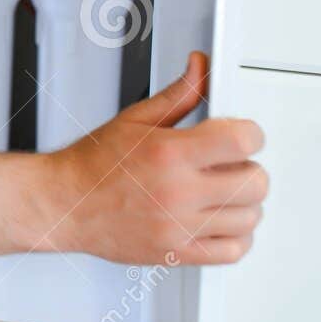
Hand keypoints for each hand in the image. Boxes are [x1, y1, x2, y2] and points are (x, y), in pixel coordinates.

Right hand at [45, 51, 268, 265]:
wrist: (65, 203)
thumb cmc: (94, 164)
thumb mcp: (135, 119)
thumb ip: (178, 94)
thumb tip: (201, 68)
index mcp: (169, 153)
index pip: (242, 141)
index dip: (251, 134)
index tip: (242, 135)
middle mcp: (177, 192)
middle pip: (255, 182)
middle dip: (249, 167)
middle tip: (230, 163)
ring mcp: (179, 226)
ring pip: (250, 218)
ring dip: (244, 202)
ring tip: (223, 192)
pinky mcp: (177, 253)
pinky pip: (233, 251)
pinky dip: (237, 236)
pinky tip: (221, 220)